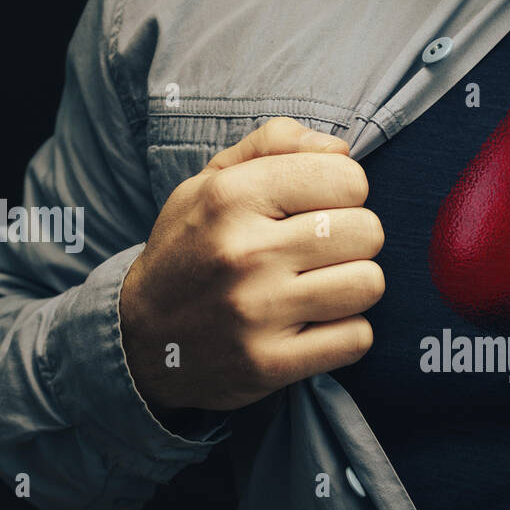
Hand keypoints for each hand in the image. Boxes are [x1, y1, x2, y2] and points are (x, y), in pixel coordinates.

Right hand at [120, 117, 384, 412]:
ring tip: (321, 287)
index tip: (320, 208)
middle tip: (322, 253)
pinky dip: (347, 333)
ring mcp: (256, 312)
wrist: (140, 338)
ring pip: (369, 284)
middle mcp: (244, 252)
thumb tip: (342, 148)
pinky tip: (316, 326)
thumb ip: (274, 146)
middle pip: (367, 231)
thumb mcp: (211, 182)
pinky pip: (357, 338)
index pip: (348, 178)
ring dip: (354, 286)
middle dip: (355, 239)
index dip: (345, 192)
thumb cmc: (193, 249)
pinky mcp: (270, 363)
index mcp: (231, 196)